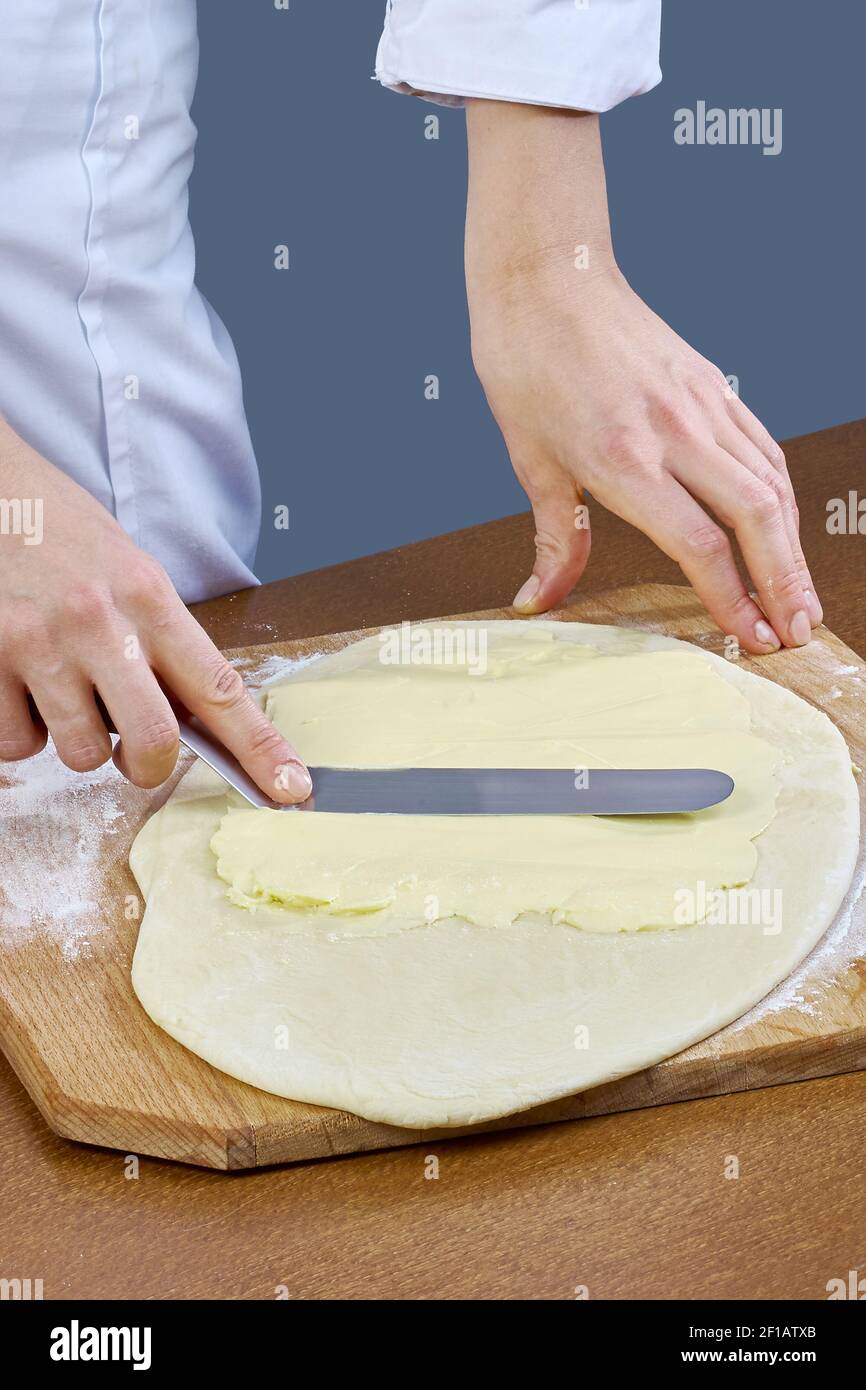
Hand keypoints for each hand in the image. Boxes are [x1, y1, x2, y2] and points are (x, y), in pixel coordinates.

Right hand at [0, 420, 310, 798]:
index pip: (219, 688)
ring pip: (81, 753)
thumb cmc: (61, 535)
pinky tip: (19, 686)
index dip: (260, 748)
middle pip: (153, 742)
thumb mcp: (130, 571)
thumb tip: (190, 721)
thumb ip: (161, 641)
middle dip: (148, 765)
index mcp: (149, 597)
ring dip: (77, 739)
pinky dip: (22, 731)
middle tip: (133, 752)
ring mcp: (39, 643)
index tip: (291, 787)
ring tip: (61, 689)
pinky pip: (18, 744)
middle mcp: (99, 622)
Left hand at [464, 101, 821, 652]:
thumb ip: (553, 537)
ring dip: (793, 547)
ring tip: (802, 597)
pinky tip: (784, 531)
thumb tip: (537, 602)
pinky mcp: (714, 386)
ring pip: (771, 485)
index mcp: (624, 457)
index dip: (732, 597)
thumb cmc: (526, 361)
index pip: (699, 543)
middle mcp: (676, 431)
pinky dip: (781, 496)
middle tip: (797, 633)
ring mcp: (702, 404)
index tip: (750, 638)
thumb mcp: (529, 458)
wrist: (548, 271)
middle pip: (755, 519)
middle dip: (783, 583)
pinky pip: (762, 449)